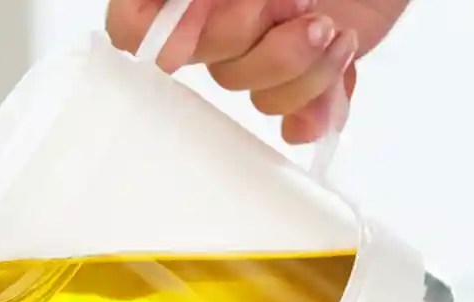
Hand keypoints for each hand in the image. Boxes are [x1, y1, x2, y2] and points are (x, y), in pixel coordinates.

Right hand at [107, 0, 408, 142]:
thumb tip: (176, 35)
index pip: (132, 28)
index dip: (153, 35)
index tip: (193, 21)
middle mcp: (213, 24)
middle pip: (208, 65)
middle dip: (263, 38)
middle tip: (301, 3)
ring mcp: (256, 53)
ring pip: (256, 94)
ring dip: (304, 64)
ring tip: (332, 28)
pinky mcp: (300, 79)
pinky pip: (296, 118)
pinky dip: (324, 98)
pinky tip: (341, 61)